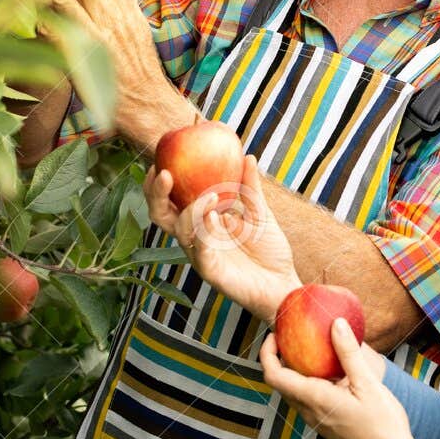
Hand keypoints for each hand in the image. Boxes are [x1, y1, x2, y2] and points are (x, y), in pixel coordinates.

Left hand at [46, 0, 191, 147]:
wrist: (149, 104)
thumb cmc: (137, 67)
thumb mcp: (132, 25)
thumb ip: (112, 1)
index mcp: (124, 1)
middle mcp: (110, 9)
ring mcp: (96, 29)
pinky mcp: (83, 52)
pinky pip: (55, 26)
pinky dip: (38, 13)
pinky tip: (20, 0)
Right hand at [144, 154, 297, 322]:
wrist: (282, 282)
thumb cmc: (270, 250)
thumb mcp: (260, 212)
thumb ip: (250, 187)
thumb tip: (247, 155)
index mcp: (202, 221)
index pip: (171, 199)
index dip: (160, 182)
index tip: (163, 158)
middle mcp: (195, 237)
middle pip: (161, 215)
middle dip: (157, 194)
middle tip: (165, 173)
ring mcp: (200, 254)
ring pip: (179, 231)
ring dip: (191, 210)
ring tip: (210, 196)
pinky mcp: (210, 272)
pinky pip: (200, 251)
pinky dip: (204, 232)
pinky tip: (213, 217)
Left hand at [261, 319, 429, 438]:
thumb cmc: (383, 425)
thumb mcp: (368, 384)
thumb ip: (348, 353)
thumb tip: (336, 323)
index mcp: (314, 399)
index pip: (274, 375)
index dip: (267, 353)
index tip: (275, 334)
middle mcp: (309, 412)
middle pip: (281, 383)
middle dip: (281, 358)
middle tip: (294, 336)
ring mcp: (317, 421)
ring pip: (294, 393)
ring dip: (296, 371)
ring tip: (314, 350)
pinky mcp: (326, 426)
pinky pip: (308, 401)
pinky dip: (310, 383)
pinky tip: (333, 374)